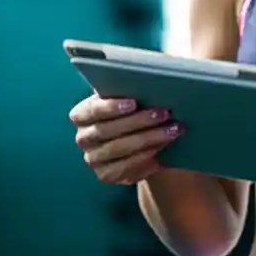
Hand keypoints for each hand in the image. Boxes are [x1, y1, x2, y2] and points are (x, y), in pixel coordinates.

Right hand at [69, 93, 183, 185]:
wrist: (137, 143)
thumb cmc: (131, 113)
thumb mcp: (126, 100)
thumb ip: (128, 91)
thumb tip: (149, 80)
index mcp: (81, 114)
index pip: (92, 110)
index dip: (111, 107)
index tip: (134, 102)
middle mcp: (83, 138)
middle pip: (108, 130)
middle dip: (138, 121)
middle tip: (164, 113)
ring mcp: (92, 159)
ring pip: (120, 149)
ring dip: (149, 139)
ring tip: (173, 130)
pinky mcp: (105, 175)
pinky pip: (126, 168)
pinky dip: (147, 157)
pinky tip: (164, 149)